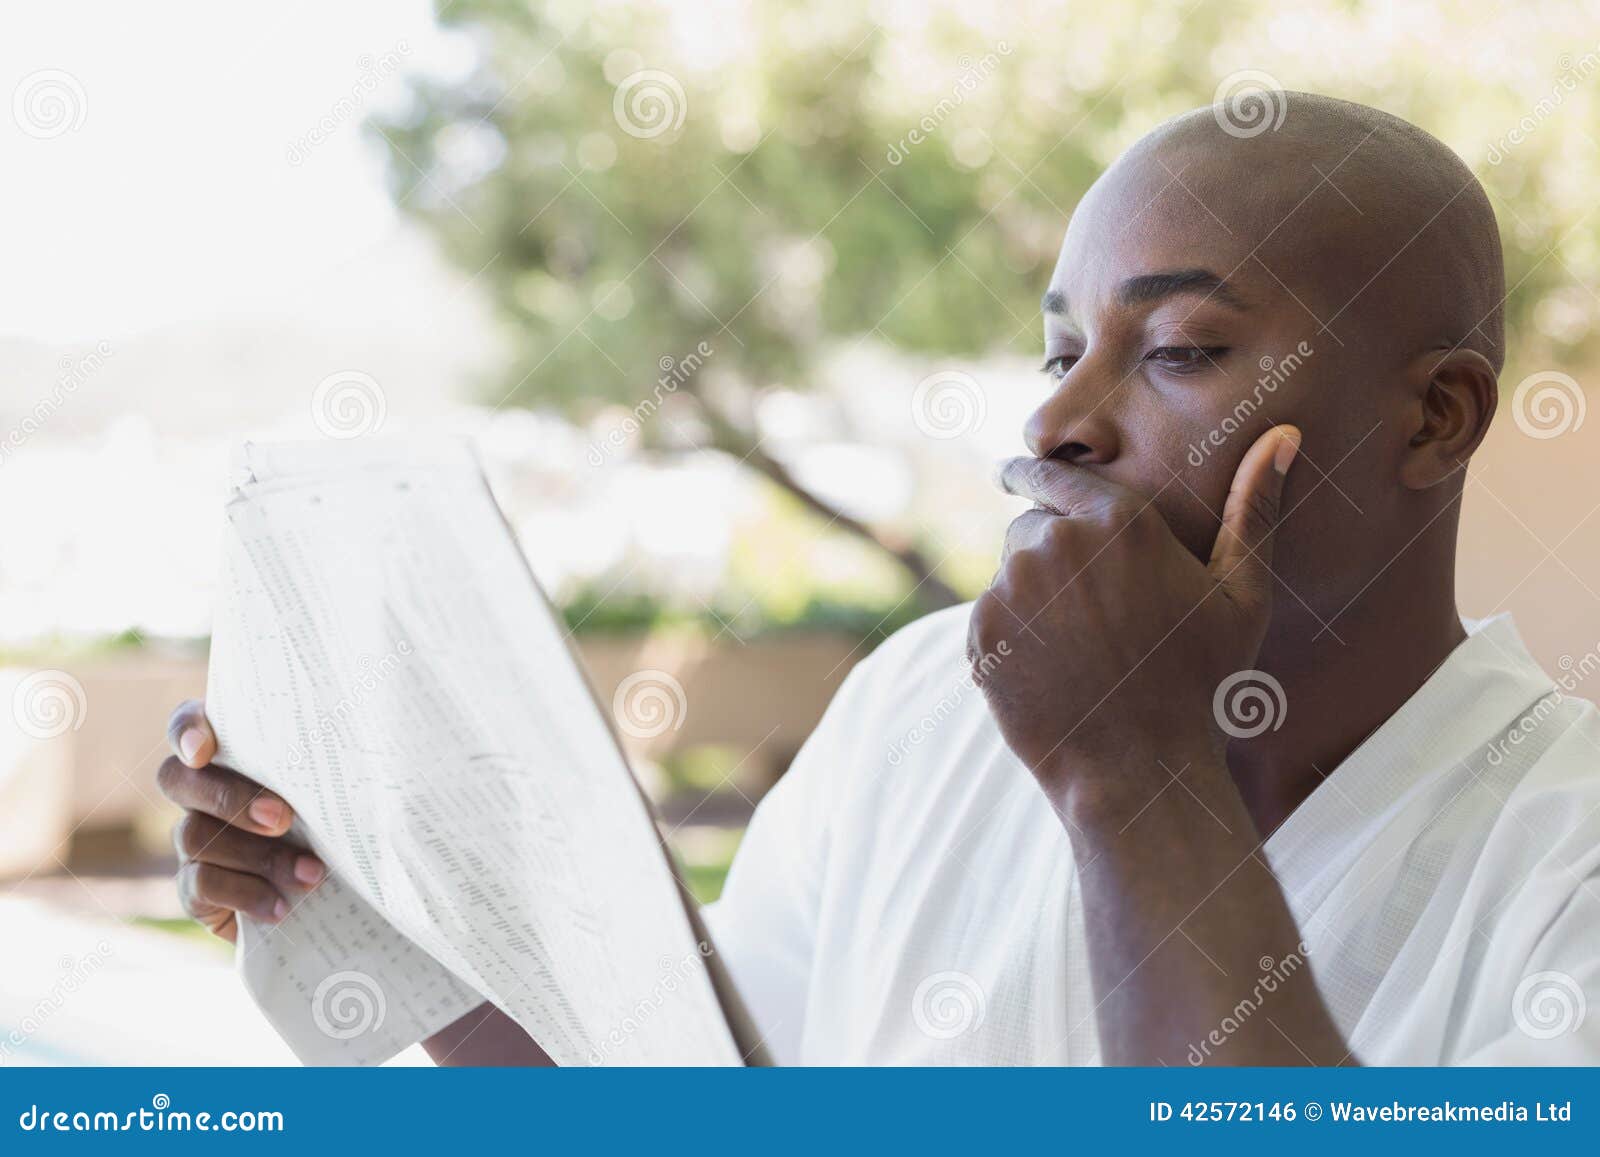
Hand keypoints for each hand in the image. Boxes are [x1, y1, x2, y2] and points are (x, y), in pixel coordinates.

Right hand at [158, 700, 325, 941]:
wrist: (341, 895)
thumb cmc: (339, 822)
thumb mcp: (336, 792)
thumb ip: (324, 767)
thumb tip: (356, 750)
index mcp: (232, 755)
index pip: (186, 724)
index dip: (186, 730)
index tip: (203, 750)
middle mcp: (201, 792)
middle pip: (177, 779)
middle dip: (230, 798)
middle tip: (283, 819)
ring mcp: (193, 840)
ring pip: (194, 836)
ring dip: (259, 855)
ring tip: (312, 873)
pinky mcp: (196, 889)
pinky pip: (199, 884)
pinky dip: (246, 893)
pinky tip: (282, 905)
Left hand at [968, 425, 1300, 812]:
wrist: (1141, 770)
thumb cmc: (1201, 683)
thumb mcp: (1241, 596)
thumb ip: (1253, 509)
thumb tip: (1282, 434)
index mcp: (1118, 522)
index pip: (1053, 477)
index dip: (1029, 474)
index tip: (1009, 471)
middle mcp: (1057, 543)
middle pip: (1031, 529)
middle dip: (1050, 557)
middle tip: (1089, 614)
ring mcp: (1013, 588)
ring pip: (1008, 573)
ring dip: (1030, 596)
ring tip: (1077, 648)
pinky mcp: (983, 633)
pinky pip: (990, 618)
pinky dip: (1010, 637)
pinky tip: (1051, 671)